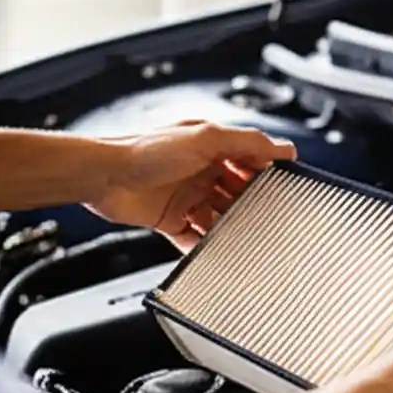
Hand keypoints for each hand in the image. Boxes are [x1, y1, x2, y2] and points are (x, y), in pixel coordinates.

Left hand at [86, 121, 296, 251]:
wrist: (103, 175)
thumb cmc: (144, 149)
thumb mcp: (203, 137)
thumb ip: (245, 142)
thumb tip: (283, 148)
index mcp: (211, 147)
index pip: (251, 159)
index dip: (269, 173)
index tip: (288, 188)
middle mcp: (200, 172)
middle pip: (238, 192)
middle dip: (253, 205)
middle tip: (270, 220)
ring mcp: (185, 197)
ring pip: (219, 218)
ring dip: (232, 229)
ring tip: (247, 240)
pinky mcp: (169, 219)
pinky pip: (193, 238)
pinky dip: (205, 247)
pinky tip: (216, 255)